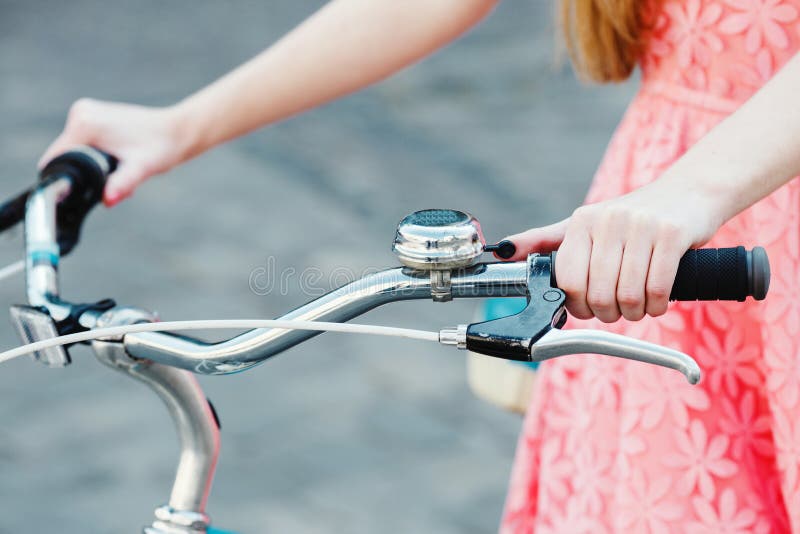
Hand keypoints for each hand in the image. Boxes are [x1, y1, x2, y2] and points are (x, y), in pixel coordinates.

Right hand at [39, 98, 189, 205]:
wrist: (178, 131)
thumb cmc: (163, 148)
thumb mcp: (141, 169)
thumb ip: (121, 184)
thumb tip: (107, 200)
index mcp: (85, 123)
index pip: (57, 157)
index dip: (65, 178)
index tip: (82, 193)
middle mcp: (81, 112)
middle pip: (65, 155)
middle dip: (84, 173)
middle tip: (112, 184)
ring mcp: (86, 112)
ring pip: (75, 150)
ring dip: (91, 166)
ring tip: (120, 172)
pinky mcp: (93, 116)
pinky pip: (84, 142)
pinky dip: (95, 156)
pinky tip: (118, 162)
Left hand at [499, 180, 724, 321]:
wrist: (688, 193)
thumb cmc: (632, 218)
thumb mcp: (585, 224)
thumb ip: (545, 240)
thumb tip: (502, 251)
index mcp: (581, 221)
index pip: (567, 281)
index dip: (578, 306)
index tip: (588, 309)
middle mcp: (607, 220)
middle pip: (598, 293)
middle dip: (608, 313)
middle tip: (617, 311)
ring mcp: (641, 225)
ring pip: (629, 295)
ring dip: (635, 313)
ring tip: (639, 307)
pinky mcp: (672, 234)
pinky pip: (658, 288)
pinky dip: (657, 305)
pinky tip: (657, 302)